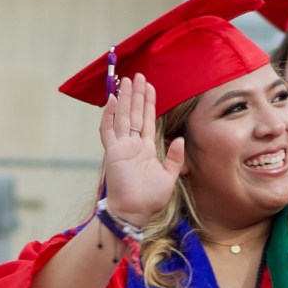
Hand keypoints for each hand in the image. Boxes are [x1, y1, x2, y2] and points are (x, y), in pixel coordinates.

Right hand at [99, 73, 184, 225]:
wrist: (135, 211)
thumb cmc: (150, 198)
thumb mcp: (169, 176)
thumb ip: (174, 158)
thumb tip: (179, 139)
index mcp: (146, 149)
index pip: (147, 120)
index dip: (149, 103)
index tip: (150, 87)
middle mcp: (133, 145)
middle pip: (134, 114)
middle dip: (136, 95)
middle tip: (139, 76)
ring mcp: (121, 147)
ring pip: (122, 117)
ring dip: (124, 99)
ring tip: (127, 81)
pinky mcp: (112, 152)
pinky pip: (108, 130)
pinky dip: (109, 115)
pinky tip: (111, 100)